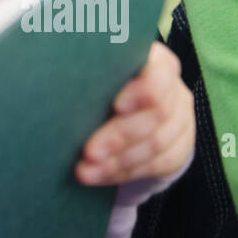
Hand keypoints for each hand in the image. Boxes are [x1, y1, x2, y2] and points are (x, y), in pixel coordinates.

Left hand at [75, 42, 193, 185]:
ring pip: (156, 144)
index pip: (160, 72)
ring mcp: (181, 119)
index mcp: (155, 61)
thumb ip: (90, 69)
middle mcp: (174, 89)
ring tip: (85, 170)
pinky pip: (157, 165)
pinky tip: (99, 176)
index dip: (142, 90)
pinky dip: (124, 172)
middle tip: (88, 151)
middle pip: (156, 114)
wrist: (128, 109)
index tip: (115, 106)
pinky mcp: (180, 148)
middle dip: (119, 135)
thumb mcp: (98, 70)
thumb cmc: (102, 81)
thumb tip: (56, 71)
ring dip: (117, 161)